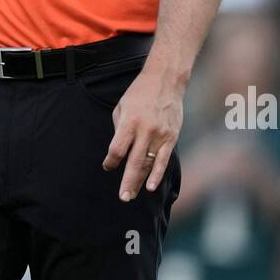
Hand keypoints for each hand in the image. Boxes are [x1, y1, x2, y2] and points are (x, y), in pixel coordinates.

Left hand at [102, 62, 184, 200]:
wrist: (165, 81)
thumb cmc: (139, 94)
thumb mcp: (122, 107)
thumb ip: (119, 129)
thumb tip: (118, 152)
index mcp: (129, 122)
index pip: (117, 149)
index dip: (111, 161)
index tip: (108, 166)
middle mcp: (145, 130)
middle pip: (133, 161)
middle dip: (127, 181)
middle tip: (123, 197)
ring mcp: (159, 135)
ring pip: (148, 164)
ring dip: (140, 182)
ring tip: (131, 195)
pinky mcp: (171, 137)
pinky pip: (163, 160)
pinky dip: (157, 174)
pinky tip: (151, 187)